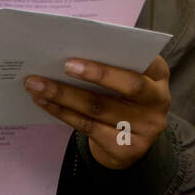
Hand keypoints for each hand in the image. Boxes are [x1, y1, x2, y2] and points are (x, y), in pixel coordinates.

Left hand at [24, 54, 170, 169]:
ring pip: (99, 108)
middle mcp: (158, 102)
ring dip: (64, 94)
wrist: (129, 144)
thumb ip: (113, 62)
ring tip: (36, 83)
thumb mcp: (128, 76)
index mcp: (159, 77)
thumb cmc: (122, 98)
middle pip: (129, 86)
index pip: (145, 63)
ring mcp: (145, 129)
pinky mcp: (125, 149)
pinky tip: (44, 101)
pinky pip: (87, 126)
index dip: (122, 55)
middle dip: (96, 74)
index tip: (91, 48)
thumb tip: (73, 45)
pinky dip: (61, 112)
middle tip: (64, 64)